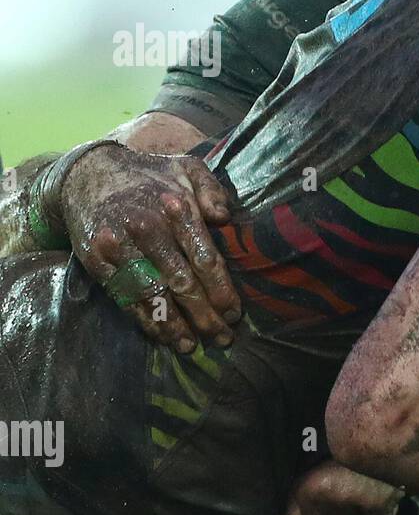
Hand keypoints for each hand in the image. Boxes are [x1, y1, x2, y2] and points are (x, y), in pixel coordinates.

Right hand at [57, 142, 239, 351]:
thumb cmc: (149, 175)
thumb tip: (224, 217)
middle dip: (205, 315)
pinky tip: (164, 336)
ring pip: (153, 296)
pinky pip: (126, 298)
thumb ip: (212, 189)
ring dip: (176, 326)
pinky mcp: (98, 263)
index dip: (222, 290)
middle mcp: (147, 231)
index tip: (235, 313)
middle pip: (182, 283)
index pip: (204, 258)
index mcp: (175, 209)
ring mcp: (119, 249)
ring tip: (195, 346)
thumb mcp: (186, 168)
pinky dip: (146, 320)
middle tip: (224, 338)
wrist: (86, 173)